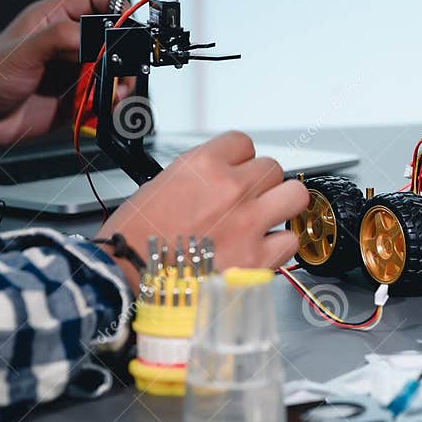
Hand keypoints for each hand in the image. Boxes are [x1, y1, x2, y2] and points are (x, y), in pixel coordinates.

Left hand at [0, 0, 129, 153]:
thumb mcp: (23, 51)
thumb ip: (62, 38)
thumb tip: (98, 37)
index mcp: (54, 20)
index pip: (97, 1)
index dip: (117, 8)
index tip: (127, 25)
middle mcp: (68, 44)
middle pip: (112, 39)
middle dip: (123, 55)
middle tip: (121, 69)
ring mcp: (74, 71)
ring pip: (113, 70)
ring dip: (118, 83)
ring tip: (112, 93)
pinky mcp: (77, 97)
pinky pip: (104, 97)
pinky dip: (109, 103)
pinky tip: (102, 106)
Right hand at [95, 131, 309, 290]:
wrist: (127, 277)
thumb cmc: (134, 238)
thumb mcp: (161, 185)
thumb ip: (199, 177)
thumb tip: (219, 179)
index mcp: (203, 165)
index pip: (244, 143)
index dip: (239, 160)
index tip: (235, 172)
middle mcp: (231, 188)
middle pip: (273, 168)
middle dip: (261, 184)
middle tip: (248, 200)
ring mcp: (249, 222)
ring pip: (294, 197)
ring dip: (281, 207)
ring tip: (265, 220)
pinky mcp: (257, 258)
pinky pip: (290, 240)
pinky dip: (279, 245)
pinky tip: (262, 249)